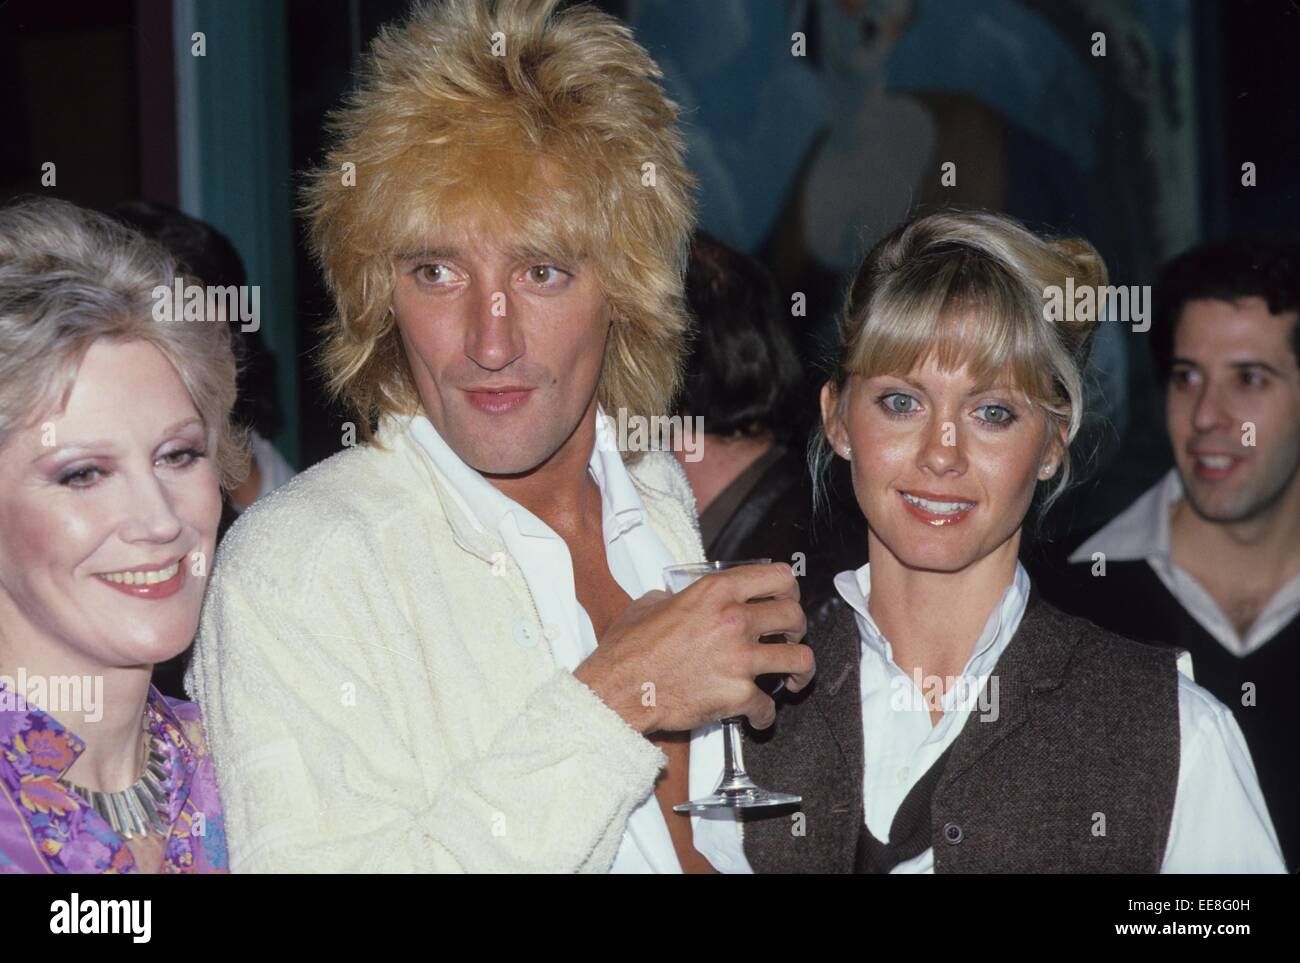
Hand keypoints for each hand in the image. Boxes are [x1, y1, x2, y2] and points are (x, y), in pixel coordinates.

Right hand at [574, 562, 812, 732]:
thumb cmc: (629, 649)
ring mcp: (740, 659)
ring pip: (800, 659)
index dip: (789, 588)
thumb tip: (680, 597)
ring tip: (795, 676)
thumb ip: (677, 596)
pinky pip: (768, 705)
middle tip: (791, 637)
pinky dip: (764, 714)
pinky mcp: (738, 695)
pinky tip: (757, 715)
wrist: (619, 689)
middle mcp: (734, 620)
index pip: (777, 577)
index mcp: (716, 592)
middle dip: (798, 628)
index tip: (788, 598)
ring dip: (800, 670)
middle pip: (794, 616)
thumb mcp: (650, 603)